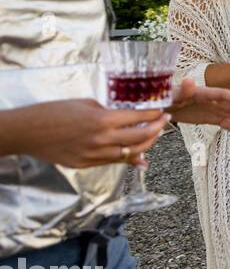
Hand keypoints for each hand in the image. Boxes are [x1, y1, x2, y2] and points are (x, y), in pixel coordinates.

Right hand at [0, 99, 167, 167]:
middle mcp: (102, 139)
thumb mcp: (84, 104)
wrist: (28, 132)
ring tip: (153, 136)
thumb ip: (107, 112)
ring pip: (130, 154)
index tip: (162, 111)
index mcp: (102, 120)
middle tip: (164, 123)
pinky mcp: (86, 164)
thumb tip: (125, 116)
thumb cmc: (53, 112)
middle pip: (140, 138)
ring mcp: (95, 155)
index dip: (154, 115)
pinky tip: (140, 157)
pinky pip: (113, 162)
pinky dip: (128, 159)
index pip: (138, 118)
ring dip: (145, 145)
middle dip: (156, 130)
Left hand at [166, 79, 229, 139]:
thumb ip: (183, 89)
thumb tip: (189, 81)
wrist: (162, 104)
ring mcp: (215, 110)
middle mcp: (214, 101)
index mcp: (205, 93)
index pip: (222, 95)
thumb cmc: (166, 97)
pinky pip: (228, 125)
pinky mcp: (212, 118)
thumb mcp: (172, 94)